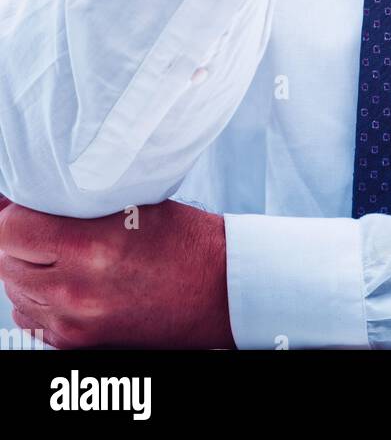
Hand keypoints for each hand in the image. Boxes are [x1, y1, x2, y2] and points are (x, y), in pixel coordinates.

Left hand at [0, 196, 235, 349]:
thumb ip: (79, 200)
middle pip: (7, 262)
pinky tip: (62, 280)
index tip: (23, 201)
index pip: (10, 231)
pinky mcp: (77, 345)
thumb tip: (31, 194)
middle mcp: (76, 292)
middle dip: (17, 238)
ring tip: (56, 251)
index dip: (11, 211)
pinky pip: (31, 319)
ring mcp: (74, 325)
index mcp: (92, 248)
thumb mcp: (133, 203)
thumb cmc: (183, 239)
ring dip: (25, 268)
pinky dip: (37, 298)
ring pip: (15, 293)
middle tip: (40, 221)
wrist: (220, 291)